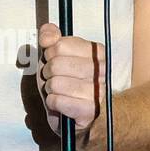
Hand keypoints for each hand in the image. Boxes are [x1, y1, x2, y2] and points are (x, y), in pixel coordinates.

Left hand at [36, 23, 105, 138]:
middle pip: (56, 64)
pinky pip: (57, 100)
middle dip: (48, 73)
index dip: (50, 54)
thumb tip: (47, 35)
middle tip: (55, 79)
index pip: (60, 45)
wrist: (83, 116)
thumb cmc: (68, 83)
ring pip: (56, 83)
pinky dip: (52, 103)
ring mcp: (98, 90)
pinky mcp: (89, 110)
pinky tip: (60, 104)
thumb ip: (51, 38)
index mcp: (97, 53)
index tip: (54, 60)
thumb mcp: (57, 56)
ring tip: (59, 92)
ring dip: (50, 89)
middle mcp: (101, 70)